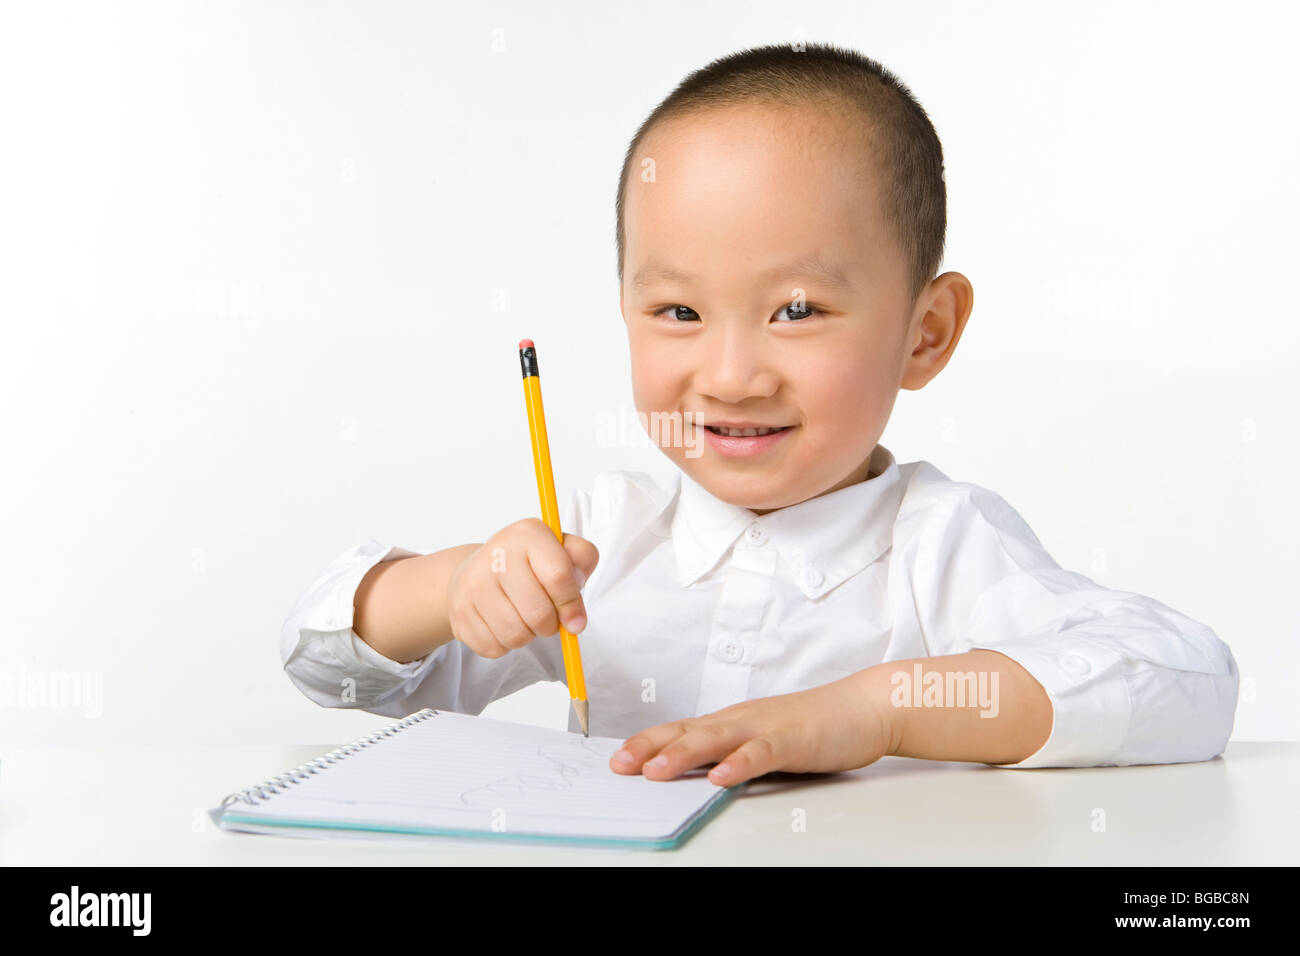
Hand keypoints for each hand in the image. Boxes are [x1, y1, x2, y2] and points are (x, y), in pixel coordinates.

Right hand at [446, 519, 598, 659]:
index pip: (559, 576)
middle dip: (551, 625)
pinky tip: (503, 624)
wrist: (476, 569)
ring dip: (529, 636)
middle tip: (549, 619)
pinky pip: (494, 648)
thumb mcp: (562, 550)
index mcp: (528, 533)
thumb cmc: (529, 562)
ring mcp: (473, 583)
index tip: (577, 621)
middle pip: (538, 613)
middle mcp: (496, 554)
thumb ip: (582, 563)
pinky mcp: (459, 612)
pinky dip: (505, 645)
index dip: (572, 605)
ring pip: (516, 635)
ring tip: (525, 619)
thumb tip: (575, 609)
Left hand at [608, 672, 896, 785]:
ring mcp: (765, 728)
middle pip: (687, 732)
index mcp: (731, 722)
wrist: (863, 707)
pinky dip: (740, 765)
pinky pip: (762, 754)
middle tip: (618, 765)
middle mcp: (740, 720)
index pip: (680, 731)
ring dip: (683, 754)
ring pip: (716, 740)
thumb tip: (697, 775)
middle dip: (649, 747)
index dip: (646, 743)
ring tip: (653, 771)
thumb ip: (731, 754)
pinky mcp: (793, 740)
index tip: (616, 759)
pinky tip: (721, 778)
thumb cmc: (813, 726)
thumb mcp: (762, 741)